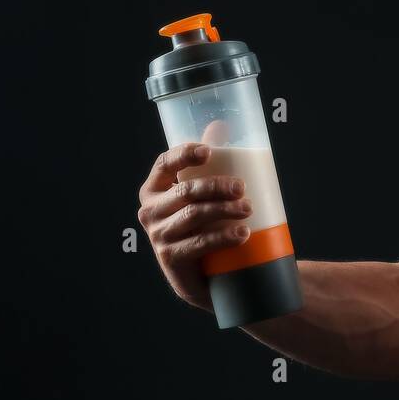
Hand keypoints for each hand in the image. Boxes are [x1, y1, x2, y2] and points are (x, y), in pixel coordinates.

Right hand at [137, 142, 252, 309]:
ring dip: (224, 209)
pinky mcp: (170, 259)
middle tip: (243, 187)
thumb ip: (209, 161)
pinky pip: (198, 244)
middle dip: (217, 186)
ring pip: (194, 215)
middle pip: (186, 190)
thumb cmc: (204, 224)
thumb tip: (220, 125)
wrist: (207, 275)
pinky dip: (223, 237)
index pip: (164, 164)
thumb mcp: (204, 193)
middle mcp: (150, 211)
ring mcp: (158, 236)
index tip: (209, 151)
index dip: (184, 154)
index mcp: (155, 188)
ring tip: (248, 208)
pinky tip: (242, 233)